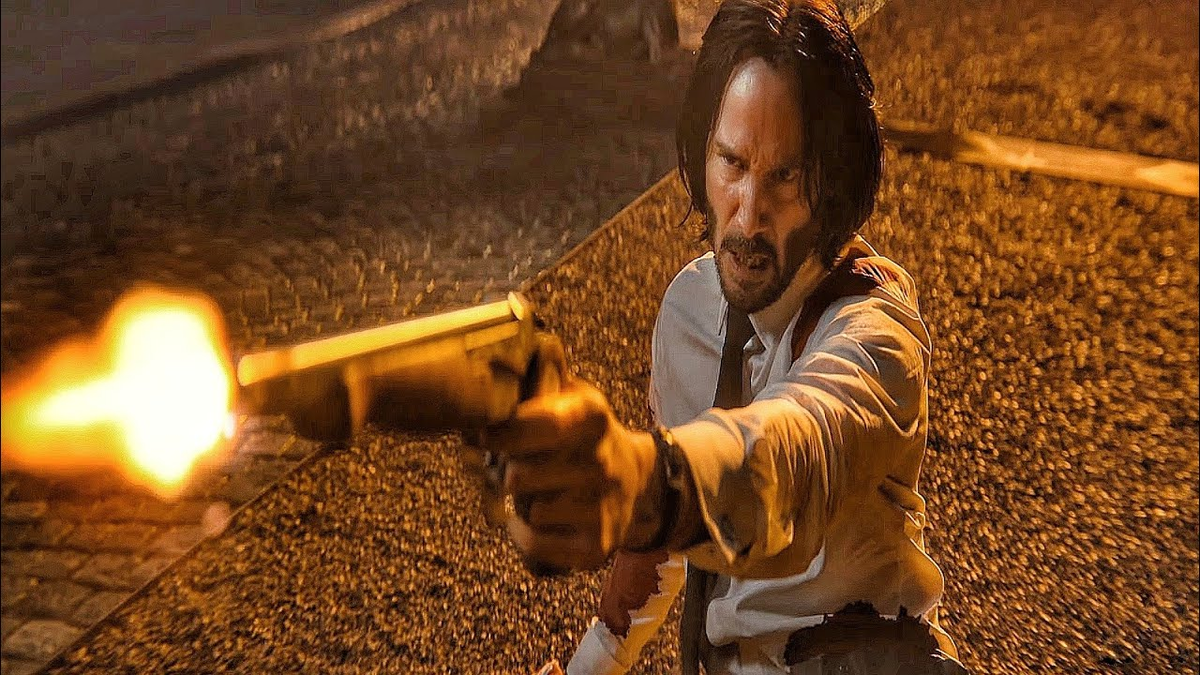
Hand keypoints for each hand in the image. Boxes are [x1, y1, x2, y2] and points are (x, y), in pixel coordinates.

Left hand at [483, 375, 663, 573]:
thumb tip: (499, 367)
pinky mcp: (599, 545)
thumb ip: (536, 380)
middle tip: (506, 468)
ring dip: (518, 504)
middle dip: (504, 473)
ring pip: (528, 511)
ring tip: (531, 492)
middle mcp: (603, 461)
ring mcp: (603, 505)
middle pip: (520, 476)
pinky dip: (524, 534)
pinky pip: (535, 544)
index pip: (535, 423)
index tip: (481, 436)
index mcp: (592, 416)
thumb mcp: (570, 397)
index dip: (498, 433)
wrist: (636, 479)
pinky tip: (533, 519)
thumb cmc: (583, 436)